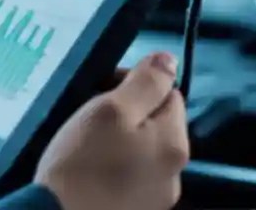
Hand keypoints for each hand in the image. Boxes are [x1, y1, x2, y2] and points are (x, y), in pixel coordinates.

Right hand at [35, 52, 189, 209]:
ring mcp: (156, 197)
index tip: (102, 89)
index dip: (137, 84)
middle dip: (129, 113)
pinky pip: (130, 175)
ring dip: (121, 139)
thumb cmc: (81, 163)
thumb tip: (169, 60)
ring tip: (86, 142)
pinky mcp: (135, 209)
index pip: (170, 93)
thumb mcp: (110, 110)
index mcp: (175, 144)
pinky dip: (113, 166)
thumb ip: (145, 83)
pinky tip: (89, 168)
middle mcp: (175, 173)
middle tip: (90, 115)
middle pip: (157, 124)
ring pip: (142, 150)